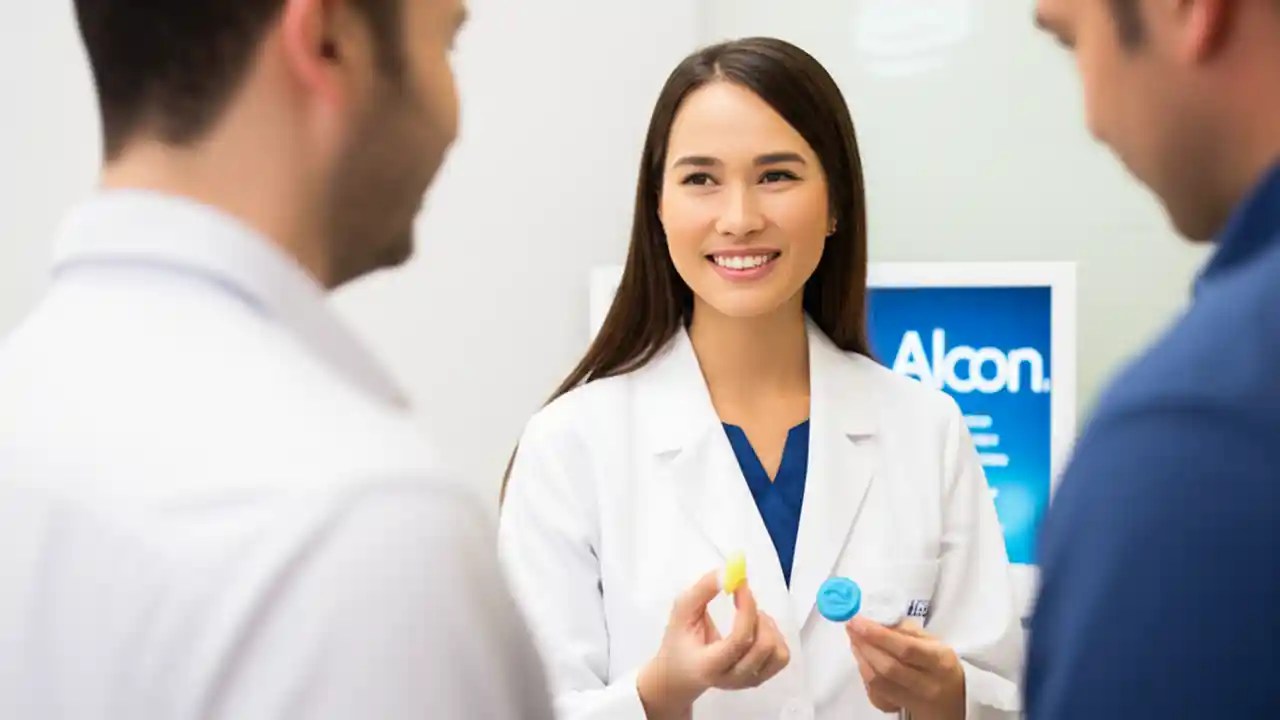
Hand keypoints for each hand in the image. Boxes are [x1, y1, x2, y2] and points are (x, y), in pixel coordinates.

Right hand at [637, 570, 789, 718]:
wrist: (681, 675)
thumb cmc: (680, 641)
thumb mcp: (682, 612)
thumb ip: (703, 591)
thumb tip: (729, 572)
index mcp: (709, 665)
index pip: (739, 639)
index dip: (746, 608)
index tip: (741, 583)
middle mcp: (733, 678)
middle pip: (763, 646)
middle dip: (757, 614)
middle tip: (742, 599)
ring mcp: (749, 681)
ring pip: (777, 652)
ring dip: (767, 626)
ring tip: (748, 617)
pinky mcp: (760, 678)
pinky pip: (781, 657)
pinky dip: (774, 637)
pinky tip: (756, 630)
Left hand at [846, 617, 964, 719]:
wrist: (955, 700)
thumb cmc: (940, 664)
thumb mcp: (934, 643)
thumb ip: (907, 630)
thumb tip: (878, 621)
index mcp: (939, 661)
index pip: (906, 649)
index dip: (878, 635)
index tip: (858, 621)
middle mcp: (928, 684)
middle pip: (888, 667)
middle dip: (865, 645)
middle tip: (852, 628)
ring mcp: (915, 701)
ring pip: (879, 683)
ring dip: (861, 659)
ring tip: (855, 641)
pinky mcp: (902, 710)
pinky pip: (877, 696)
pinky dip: (865, 678)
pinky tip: (863, 662)